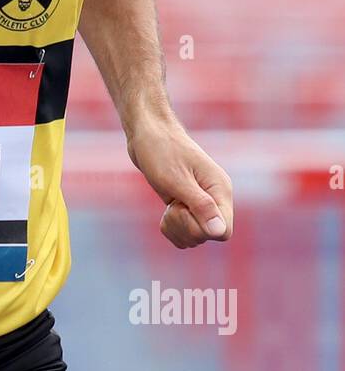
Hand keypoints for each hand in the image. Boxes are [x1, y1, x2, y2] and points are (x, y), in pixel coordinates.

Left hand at [126, 112, 233, 248]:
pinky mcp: (187, 205)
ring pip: (194, 237)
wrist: (147, 133)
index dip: (201, 229)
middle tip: (173, 203)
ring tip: (170, 202)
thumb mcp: (177, 180)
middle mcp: (215, 198)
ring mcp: (201, 202)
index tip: (183, 208)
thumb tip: (220, 232)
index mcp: (220, 190)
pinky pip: (183, 232)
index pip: (223, 231)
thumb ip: (201, 206)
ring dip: (176, 227)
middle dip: (184, 226)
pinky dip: (171, 227)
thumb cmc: (161, 151)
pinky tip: (166, 208)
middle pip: (206, 236)